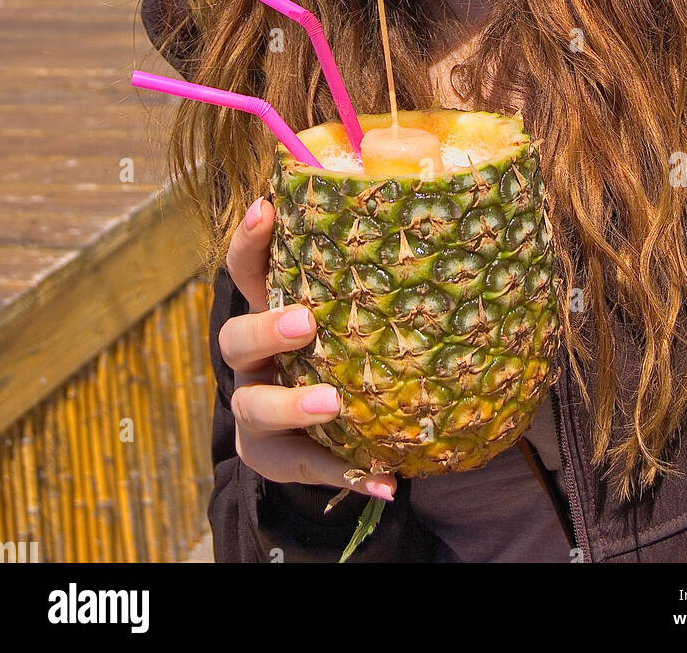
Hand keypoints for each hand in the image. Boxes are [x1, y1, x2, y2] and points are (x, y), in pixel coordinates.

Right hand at [219, 196, 395, 503]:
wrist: (327, 428)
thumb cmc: (349, 346)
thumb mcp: (352, 309)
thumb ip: (375, 277)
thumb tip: (454, 221)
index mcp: (271, 310)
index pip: (246, 269)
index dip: (248, 240)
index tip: (265, 207)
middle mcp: (254, 359)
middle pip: (233, 339)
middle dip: (265, 328)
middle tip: (306, 322)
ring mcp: (256, 408)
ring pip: (253, 408)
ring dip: (293, 404)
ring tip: (335, 403)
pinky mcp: (272, 455)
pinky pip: (299, 467)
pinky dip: (342, 473)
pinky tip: (386, 479)